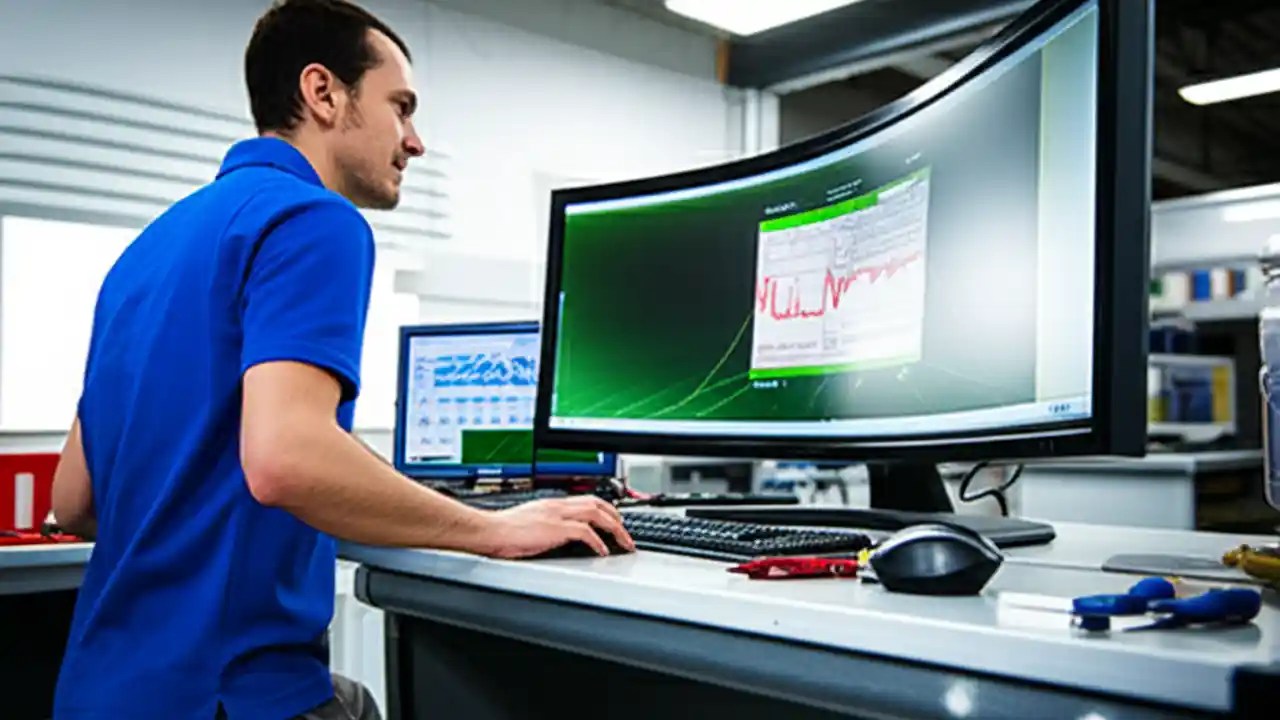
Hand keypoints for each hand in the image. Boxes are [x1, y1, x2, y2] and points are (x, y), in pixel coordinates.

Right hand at [481, 496, 635, 558]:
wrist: (489, 531)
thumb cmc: (503, 531)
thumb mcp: (530, 523)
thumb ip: (547, 525)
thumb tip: (558, 535)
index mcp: (552, 504)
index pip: (586, 500)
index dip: (604, 509)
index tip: (613, 520)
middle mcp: (557, 506)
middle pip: (597, 503)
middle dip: (616, 517)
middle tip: (625, 531)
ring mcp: (557, 516)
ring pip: (596, 514)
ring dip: (614, 528)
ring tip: (623, 541)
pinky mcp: (555, 529)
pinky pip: (585, 532)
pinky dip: (597, 541)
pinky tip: (602, 551)